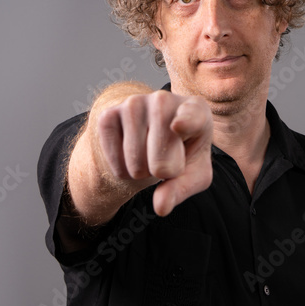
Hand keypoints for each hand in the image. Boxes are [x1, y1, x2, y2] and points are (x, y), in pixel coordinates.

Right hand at [94, 90, 213, 215]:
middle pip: (161, 159)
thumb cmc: (182, 153)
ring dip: (141, 172)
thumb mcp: (194, 173)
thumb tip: (161, 206)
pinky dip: (122, 170)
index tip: (177, 127)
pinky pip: (114, 160)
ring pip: (135, 161)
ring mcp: (134, 103)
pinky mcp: (108, 114)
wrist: (152, 137)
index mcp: (196, 109)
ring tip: (149, 156)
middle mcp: (164, 99)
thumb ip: (182, 189)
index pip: (191, 117)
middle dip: (163, 172)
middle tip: (166, 160)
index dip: (185, 123)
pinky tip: (130, 155)